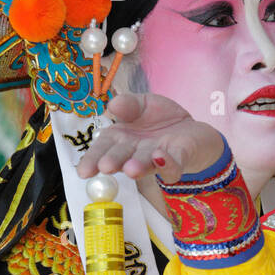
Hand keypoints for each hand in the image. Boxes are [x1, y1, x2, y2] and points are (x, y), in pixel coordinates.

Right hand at [75, 93, 225, 183]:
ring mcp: (158, 157)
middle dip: (114, 162)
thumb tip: (112, 105)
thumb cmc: (160, 119)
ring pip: (146, 164)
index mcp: (121, 138)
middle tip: (106, 167)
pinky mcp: (180, 158)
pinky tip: (161, 156)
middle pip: (122, 158)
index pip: (103, 149)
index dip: (92, 159)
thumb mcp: (143, 104)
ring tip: (131, 169)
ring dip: (139, 166)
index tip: (83, 171)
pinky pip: (173, 165)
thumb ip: (128, 104)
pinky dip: (168, 164)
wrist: (191, 129)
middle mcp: (136, 152)